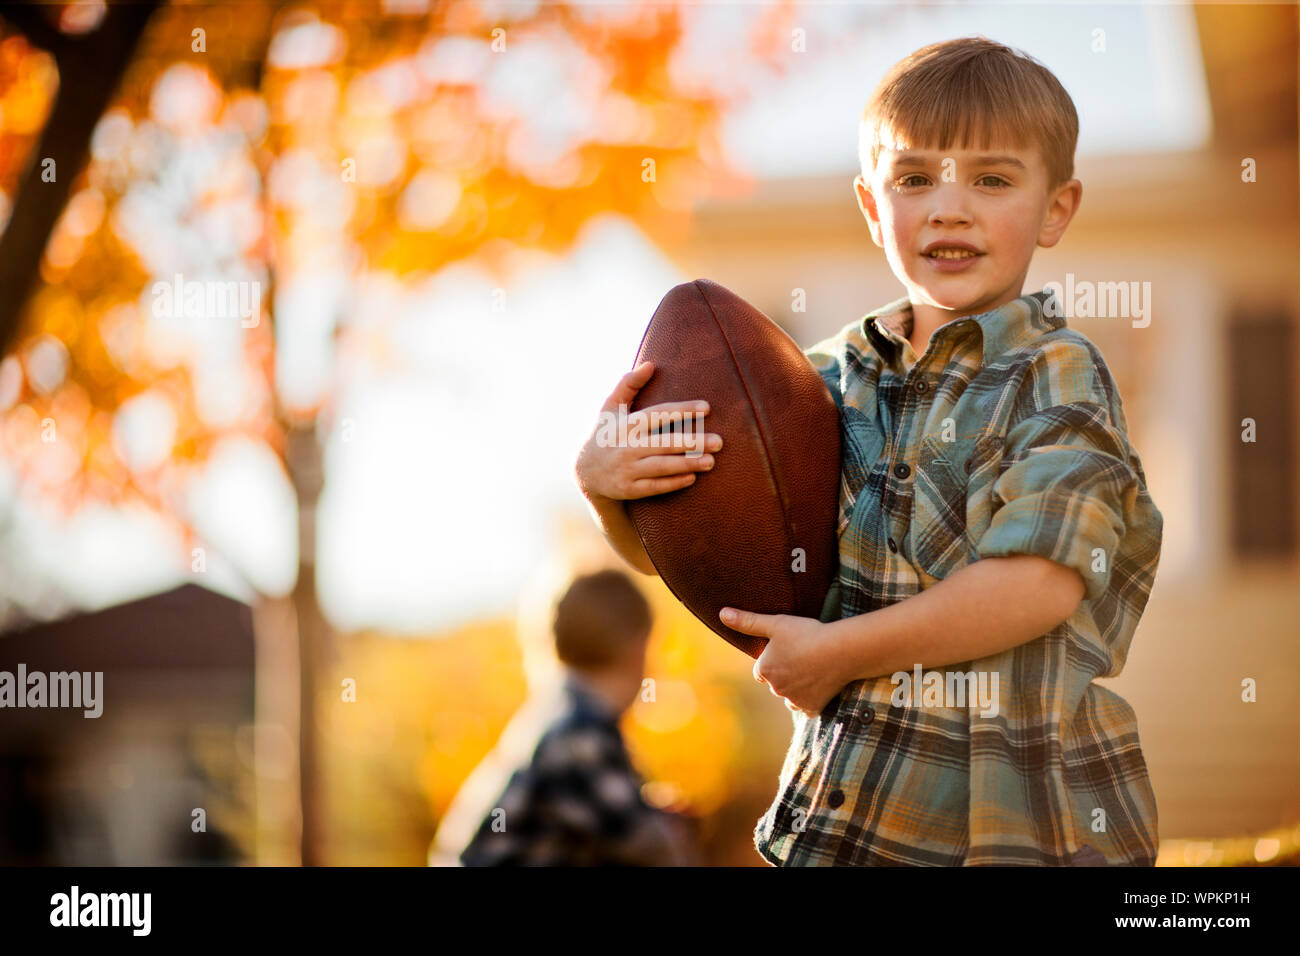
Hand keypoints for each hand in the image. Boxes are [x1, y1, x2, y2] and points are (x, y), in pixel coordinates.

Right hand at [574, 361, 722, 502]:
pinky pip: (654, 487)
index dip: (682, 410)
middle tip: (719, 441)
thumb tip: (650, 364)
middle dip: (692, 442)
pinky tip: (692, 478)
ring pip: (661, 467)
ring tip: (711, 461)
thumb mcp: (610, 407)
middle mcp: (626, 447)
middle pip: (663, 443)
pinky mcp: (628, 489)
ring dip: (687, 464)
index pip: (658, 414)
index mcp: (626, 425)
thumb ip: (629, 384)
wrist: (584, 471)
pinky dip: (673, 483)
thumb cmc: (605, 433)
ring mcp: (627, 469)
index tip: (706, 407)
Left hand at [719, 607, 846, 716]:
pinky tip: (818, 687)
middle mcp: (776, 689)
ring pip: (789, 697)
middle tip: (802, 657)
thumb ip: (747, 621)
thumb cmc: (806, 634)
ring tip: (811, 671)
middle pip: (776, 683)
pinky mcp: (812, 708)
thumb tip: (721, 613)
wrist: (840, 650)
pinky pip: (807, 708)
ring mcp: (794, 700)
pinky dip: (810, 700)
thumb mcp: (775, 623)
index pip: (761, 670)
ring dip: (795, 689)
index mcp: (764, 670)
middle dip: (784, 674)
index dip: (772, 660)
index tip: (786, 651)